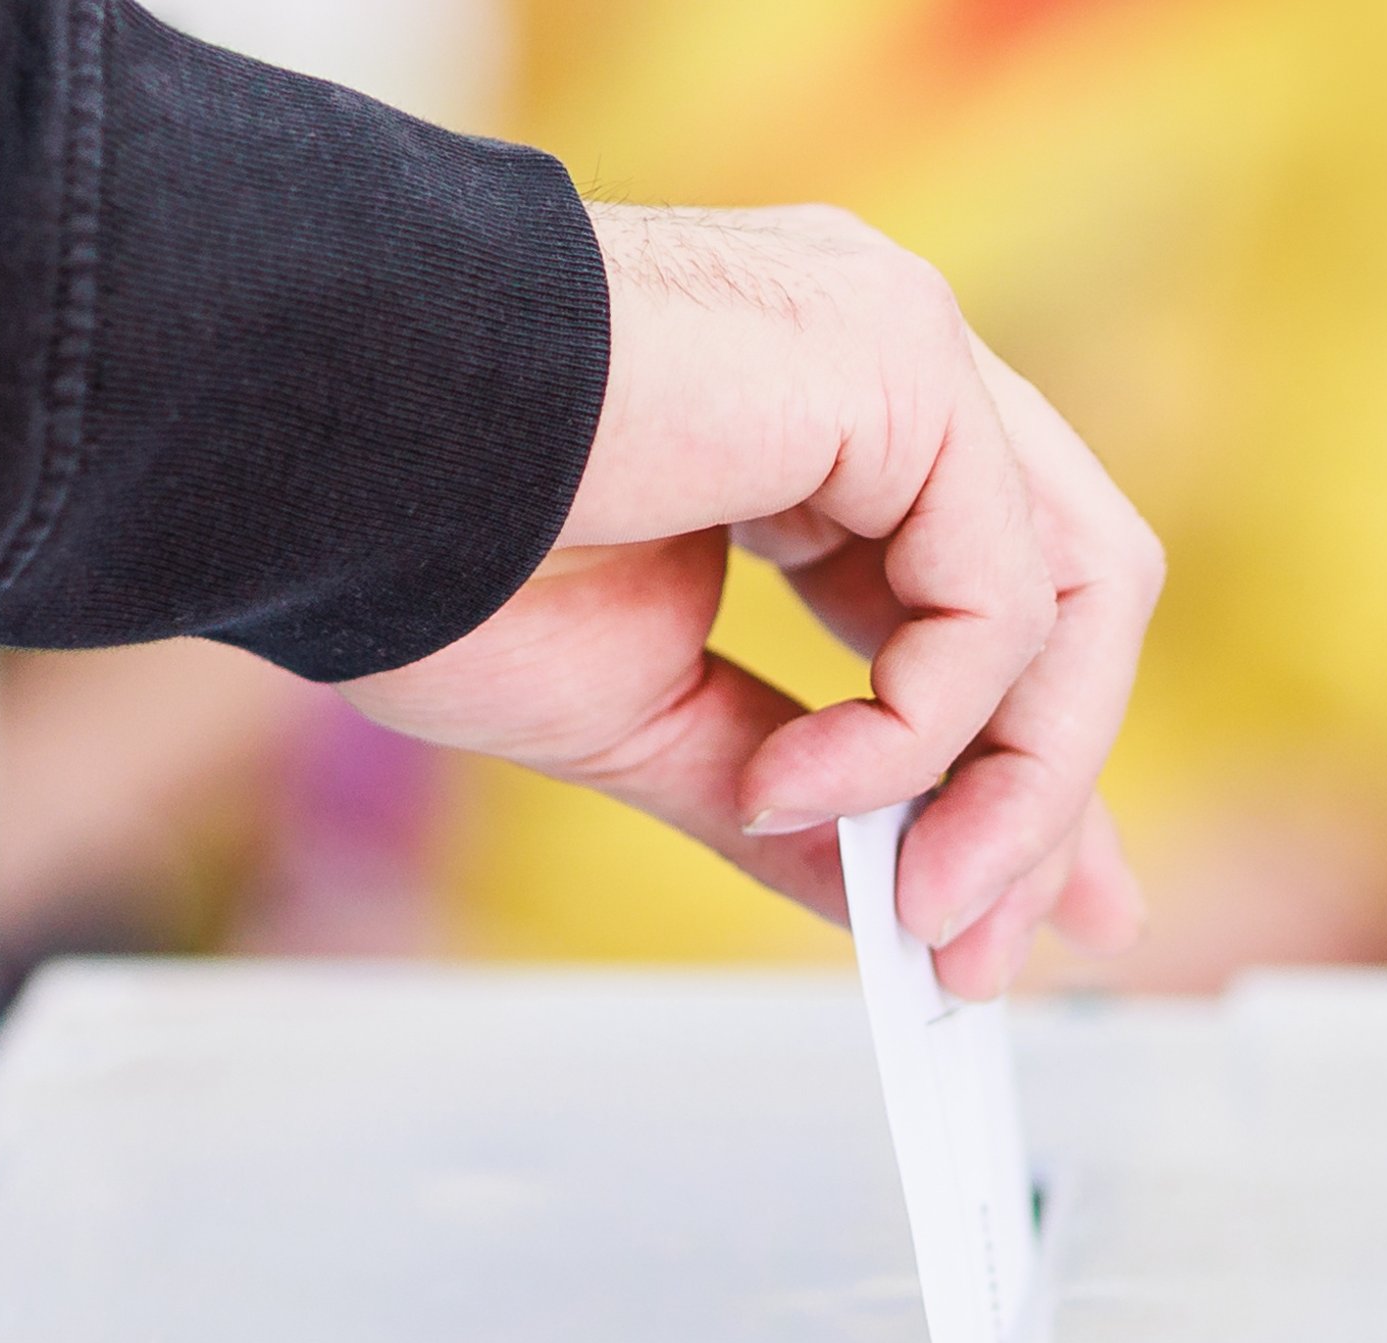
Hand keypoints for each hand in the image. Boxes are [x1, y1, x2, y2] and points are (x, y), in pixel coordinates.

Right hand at [336, 204, 1159, 999]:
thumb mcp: (643, 716)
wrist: (319, 445)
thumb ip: (787, 796)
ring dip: (1013, 787)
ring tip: (915, 908)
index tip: (1026, 914)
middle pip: (1059, 598)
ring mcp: (897, 343)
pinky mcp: (898, 359)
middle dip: (1042, 794)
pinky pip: (996, 594)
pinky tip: (799, 784)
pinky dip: (926, 727)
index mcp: (817, 421)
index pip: (988, 596)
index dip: (1026, 762)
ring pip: (1067, 596)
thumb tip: (896, 902)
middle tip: (975, 954)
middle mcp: (878, 364)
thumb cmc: (424, 542)